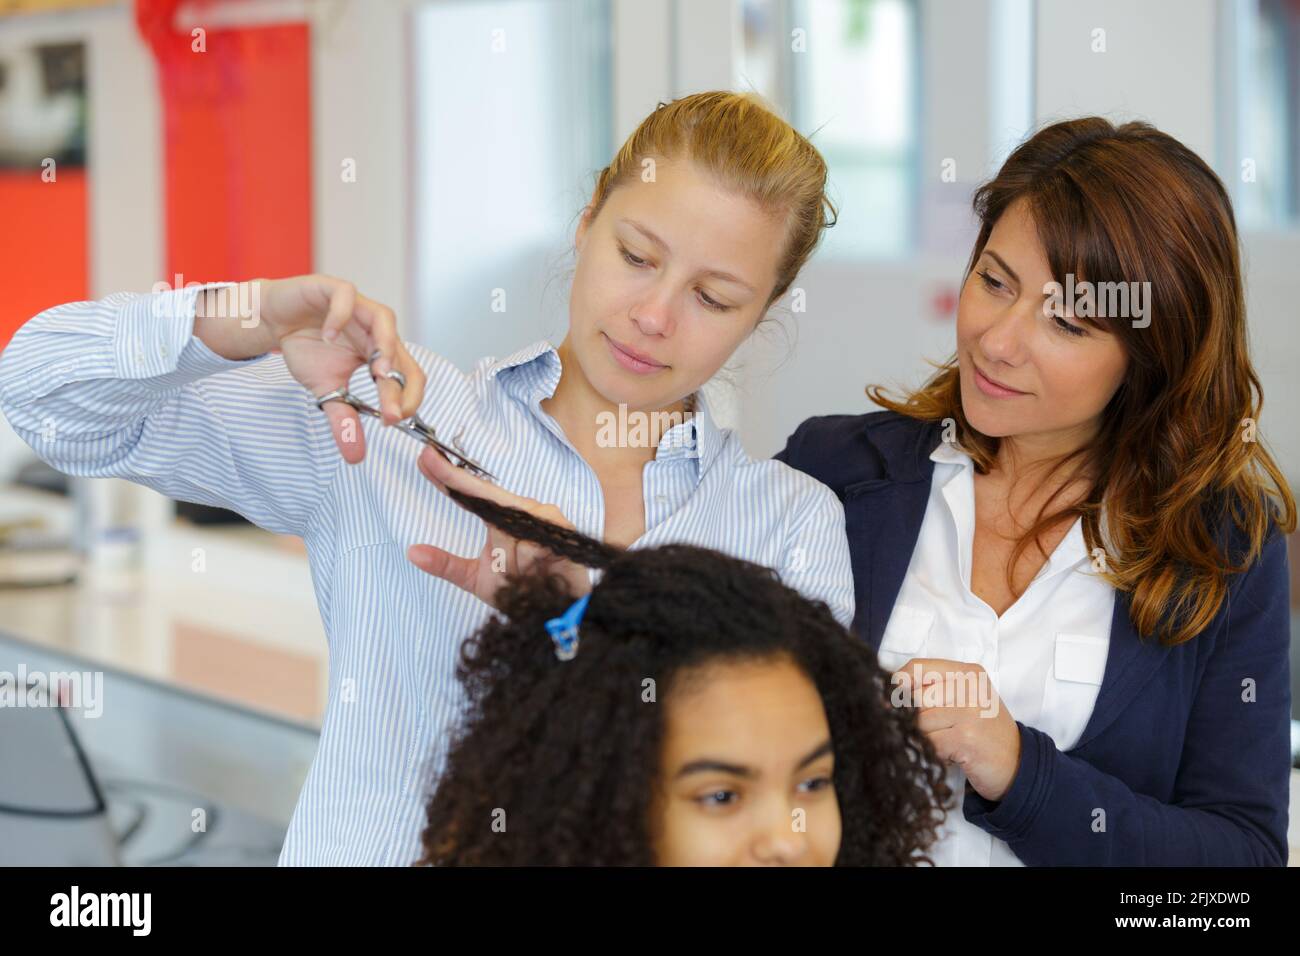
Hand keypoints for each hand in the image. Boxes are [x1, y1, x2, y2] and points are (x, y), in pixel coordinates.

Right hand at [199, 275, 426, 463]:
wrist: (274, 319)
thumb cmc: (307, 348)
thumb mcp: (325, 390)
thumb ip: (343, 419)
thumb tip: (355, 456)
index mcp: (379, 352)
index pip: (408, 375)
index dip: (407, 399)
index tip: (393, 423)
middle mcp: (374, 329)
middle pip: (401, 352)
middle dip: (398, 384)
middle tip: (391, 412)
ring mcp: (357, 306)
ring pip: (385, 319)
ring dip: (386, 346)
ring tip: (378, 372)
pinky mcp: (332, 288)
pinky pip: (346, 295)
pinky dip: (340, 316)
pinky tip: (326, 336)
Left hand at [406, 446, 589, 607]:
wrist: (556, 615)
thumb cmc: (521, 591)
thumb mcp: (476, 578)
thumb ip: (446, 565)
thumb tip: (412, 552)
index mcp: (502, 517)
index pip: (471, 494)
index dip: (447, 475)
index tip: (423, 457)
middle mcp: (523, 511)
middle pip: (488, 495)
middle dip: (458, 481)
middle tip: (428, 458)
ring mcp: (545, 519)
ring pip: (509, 523)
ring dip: (506, 552)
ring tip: (514, 574)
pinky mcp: (564, 533)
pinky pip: (533, 543)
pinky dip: (526, 559)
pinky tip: (529, 570)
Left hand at [891, 657, 1021, 801]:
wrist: (1018, 764)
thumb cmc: (984, 730)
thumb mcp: (966, 699)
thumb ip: (933, 689)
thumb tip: (888, 696)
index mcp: (968, 672)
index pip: (917, 667)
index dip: (900, 685)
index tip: (896, 701)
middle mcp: (970, 687)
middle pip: (915, 698)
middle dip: (916, 719)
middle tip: (937, 730)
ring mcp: (970, 712)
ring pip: (919, 723)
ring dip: (927, 738)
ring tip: (948, 741)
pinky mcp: (966, 738)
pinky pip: (930, 743)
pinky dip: (935, 752)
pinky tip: (952, 753)